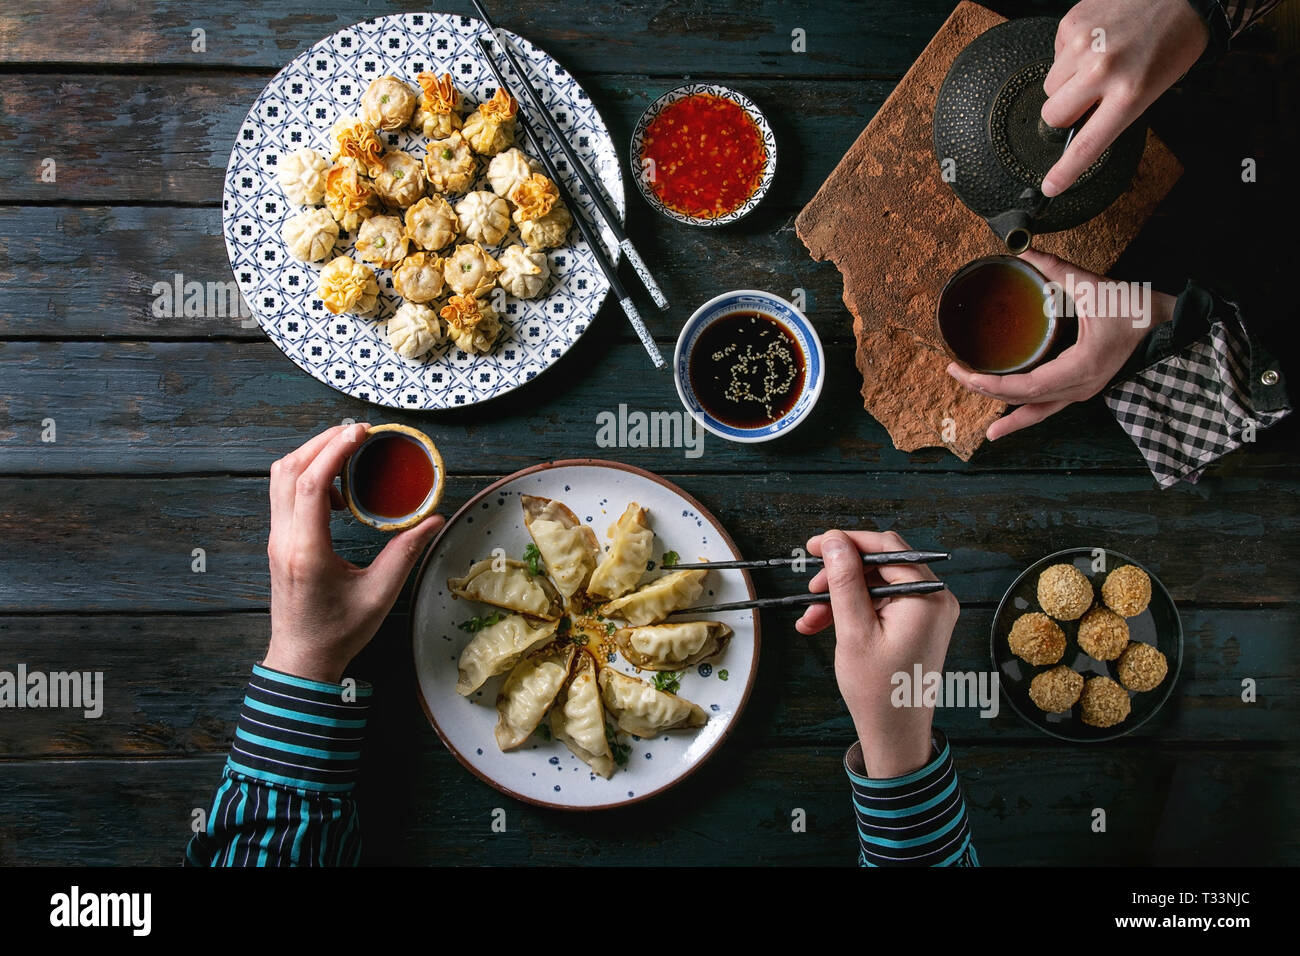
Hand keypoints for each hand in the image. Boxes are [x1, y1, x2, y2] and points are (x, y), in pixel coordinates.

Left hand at [264, 424, 444, 682]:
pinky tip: (335, 488)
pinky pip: (283, 495)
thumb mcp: (380, 593)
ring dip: (310, 456)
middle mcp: (284, 539)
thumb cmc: (338, 633)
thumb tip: (433, 520)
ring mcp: (277, 540)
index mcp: (307, 550)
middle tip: (356, 432)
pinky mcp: (279, 543)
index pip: (309, 483)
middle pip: (288, 470)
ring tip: (345, 451)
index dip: (333, 450)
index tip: (359, 432)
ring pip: (280, 479)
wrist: (301, 660)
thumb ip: (406, 552)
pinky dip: (306, 476)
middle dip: (321, 442)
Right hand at [796, 530, 959, 778]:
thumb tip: (834, 541)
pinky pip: (882, 603)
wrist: (895, 735)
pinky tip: (824, 625)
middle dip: (840, 575)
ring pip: (876, 584)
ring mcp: (928, 612)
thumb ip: (844, 580)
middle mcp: (935, 598)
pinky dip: (854, 610)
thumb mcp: (854, 630)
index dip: (846, 543)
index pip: (886, 547)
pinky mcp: (918, 624)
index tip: (813, 547)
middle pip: (880, 564)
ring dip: (841, 596)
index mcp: (927, 597)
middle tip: (811, 590)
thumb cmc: (879, 691)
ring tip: (811, 619)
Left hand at [947, 250, 1174, 440]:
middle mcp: (1080, 387)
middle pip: (1024, 399)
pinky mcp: (1084, 387)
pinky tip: (1007, 423)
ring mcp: (1083, 391)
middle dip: (986, 391)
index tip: (963, 372)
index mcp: (1080, 368)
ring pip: (1038, 411)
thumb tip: (1024, 250)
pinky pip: (1050, 408)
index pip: (1025, 387)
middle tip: (954, 374)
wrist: (1169, 324)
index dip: (990, 384)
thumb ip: (1057, 269)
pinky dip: (1027, 415)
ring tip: (984, 428)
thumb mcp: (1096, 287)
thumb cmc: (1137, 309)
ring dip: (1007, 414)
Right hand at [1040, 0, 1207, 196]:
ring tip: (1097, 63)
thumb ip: (1113, 112)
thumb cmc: (1172, 43)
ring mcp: (1084, 44)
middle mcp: (1103, 69)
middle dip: (1065, 112)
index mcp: (1130, 93)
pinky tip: (1095, 41)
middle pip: (1053, 114)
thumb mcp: (1152, 89)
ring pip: (1050, 86)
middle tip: (1088, 99)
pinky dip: (1069, 54)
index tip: (1051, 186)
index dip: (1066, 170)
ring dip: (1067, 82)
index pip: (1087, 144)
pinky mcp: (1072, 24)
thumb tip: (1079, 128)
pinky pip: (1054, 54)